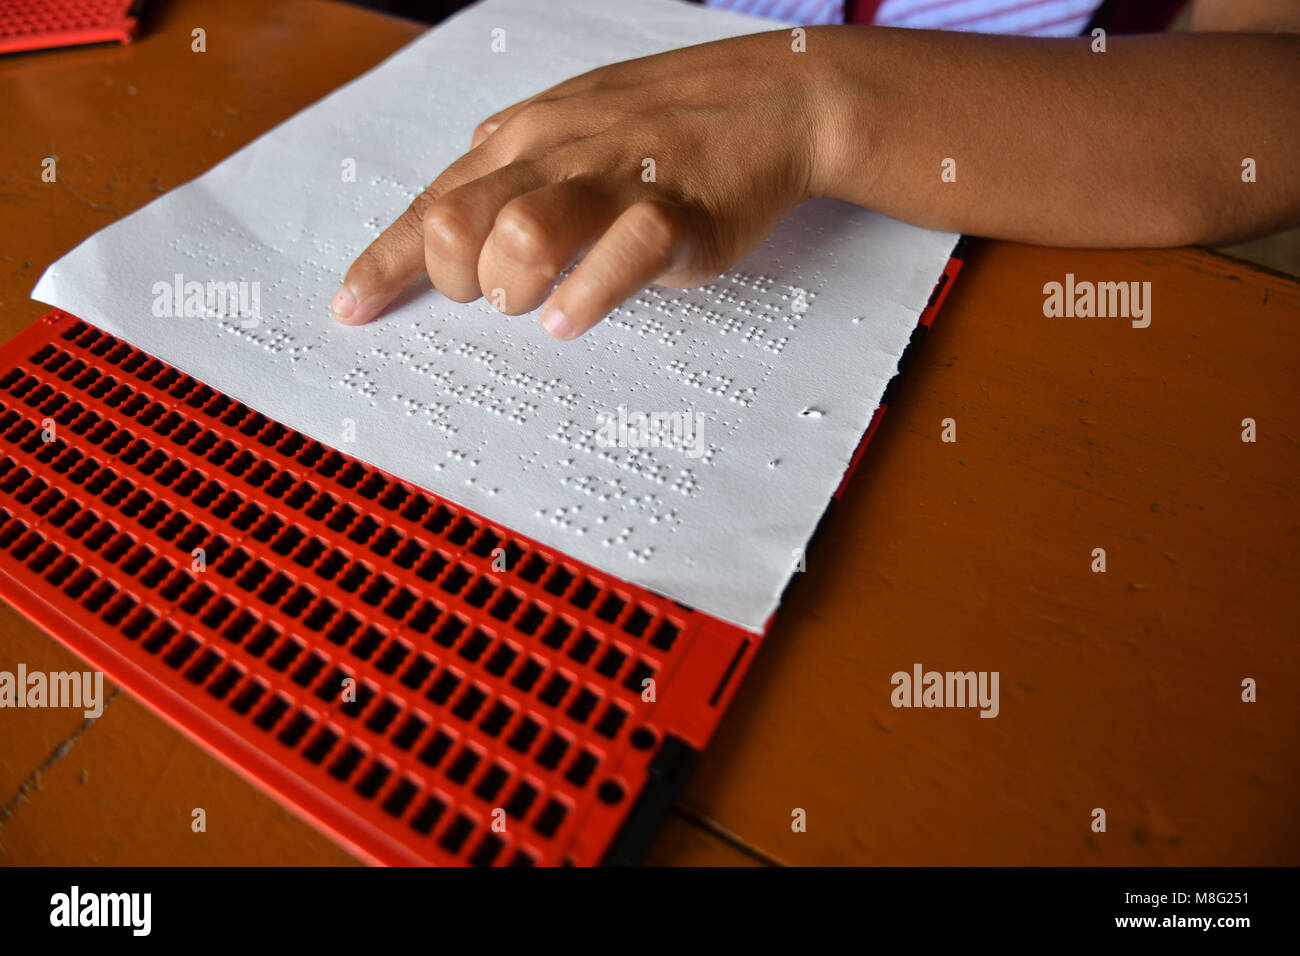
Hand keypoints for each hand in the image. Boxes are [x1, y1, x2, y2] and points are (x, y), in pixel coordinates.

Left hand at [331, 31, 831, 338]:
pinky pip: (621, 251)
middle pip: (457, 222)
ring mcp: (617, 179)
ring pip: (522, 230)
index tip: (352, 310)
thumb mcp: (569, 130)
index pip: (432, 206)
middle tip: (499, 294)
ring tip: (540, 305)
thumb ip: (510, 170)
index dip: (385, 264)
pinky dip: (585, 296)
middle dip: (457, 280)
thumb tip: (455, 204)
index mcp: (523, 140)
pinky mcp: (679, 211)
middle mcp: (555, 154)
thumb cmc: (666, 123)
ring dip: (512, 285)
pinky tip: (570, 321)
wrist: (773, 97)